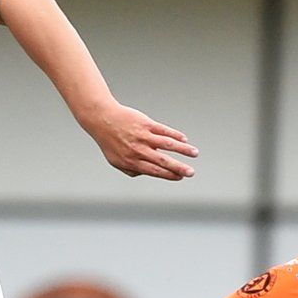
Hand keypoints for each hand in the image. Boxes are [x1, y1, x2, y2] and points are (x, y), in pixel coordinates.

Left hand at [79, 102, 197, 180]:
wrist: (102, 119)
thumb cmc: (110, 141)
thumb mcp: (115, 161)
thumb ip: (131, 170)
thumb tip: (146, 174)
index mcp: (132, 162)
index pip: (154, 171)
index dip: (168, 175)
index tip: (180, 177)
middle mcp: (139, 150)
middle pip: (163, 161)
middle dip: (179, 168)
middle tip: (191, 173)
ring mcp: (143, 136)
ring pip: (167, 144)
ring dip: (183, 150)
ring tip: (195, 153)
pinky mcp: (146, 124)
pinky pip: (164, 130)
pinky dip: (175, 135)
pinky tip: (184, 139)